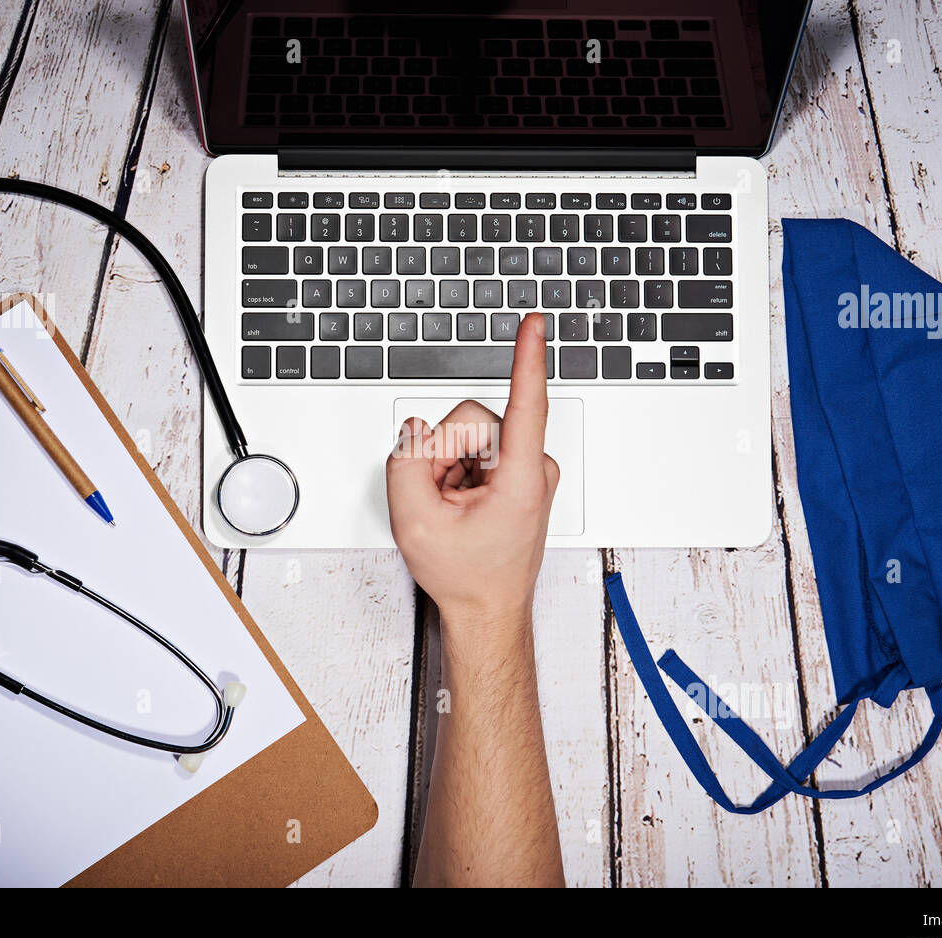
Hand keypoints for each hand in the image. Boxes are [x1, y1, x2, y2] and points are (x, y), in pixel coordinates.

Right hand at [385, 312, 558, 628]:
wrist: (487, 610)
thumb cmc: (466, 576)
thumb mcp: (414, 522)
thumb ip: (406, 462)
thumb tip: (415, 430)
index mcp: (520, 480)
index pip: (525, 405)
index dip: (527, 358)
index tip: (536, 323)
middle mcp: (533, 468)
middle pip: (469, 421)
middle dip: (440, 456)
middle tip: (439, 502)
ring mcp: (528, 470)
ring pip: (468, 435)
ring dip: (447, 468)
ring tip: (453, 509)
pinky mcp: (519, 471)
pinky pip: (475, 451)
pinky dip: (458, 474)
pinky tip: (461, 504)